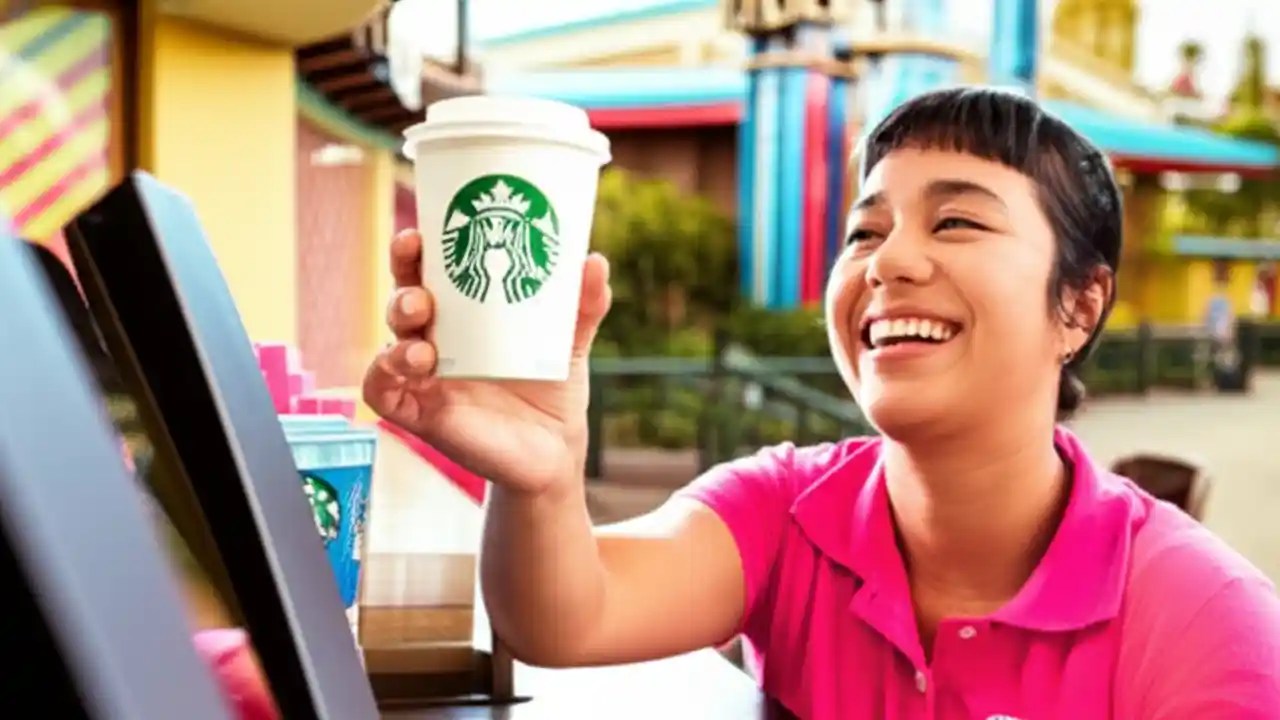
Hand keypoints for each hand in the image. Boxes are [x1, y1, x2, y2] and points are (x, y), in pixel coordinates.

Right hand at [362, 230, 611, 494]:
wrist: (556, 450)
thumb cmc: (552, 386)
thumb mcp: (571, 339)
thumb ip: (584, 304)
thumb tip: (594, 261)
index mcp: (465, 314)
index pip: (430, 270)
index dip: (420, 247)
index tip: (424, 230)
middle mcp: (438, 338)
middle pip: (404, 296)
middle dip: (404, 276)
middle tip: (418, 267)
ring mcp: (426, 376)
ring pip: (391, 339)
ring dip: (398, 323)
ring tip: (423, 331)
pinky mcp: (422, 412)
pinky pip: (382, 390)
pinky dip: (382, 372)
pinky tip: (407, 362)